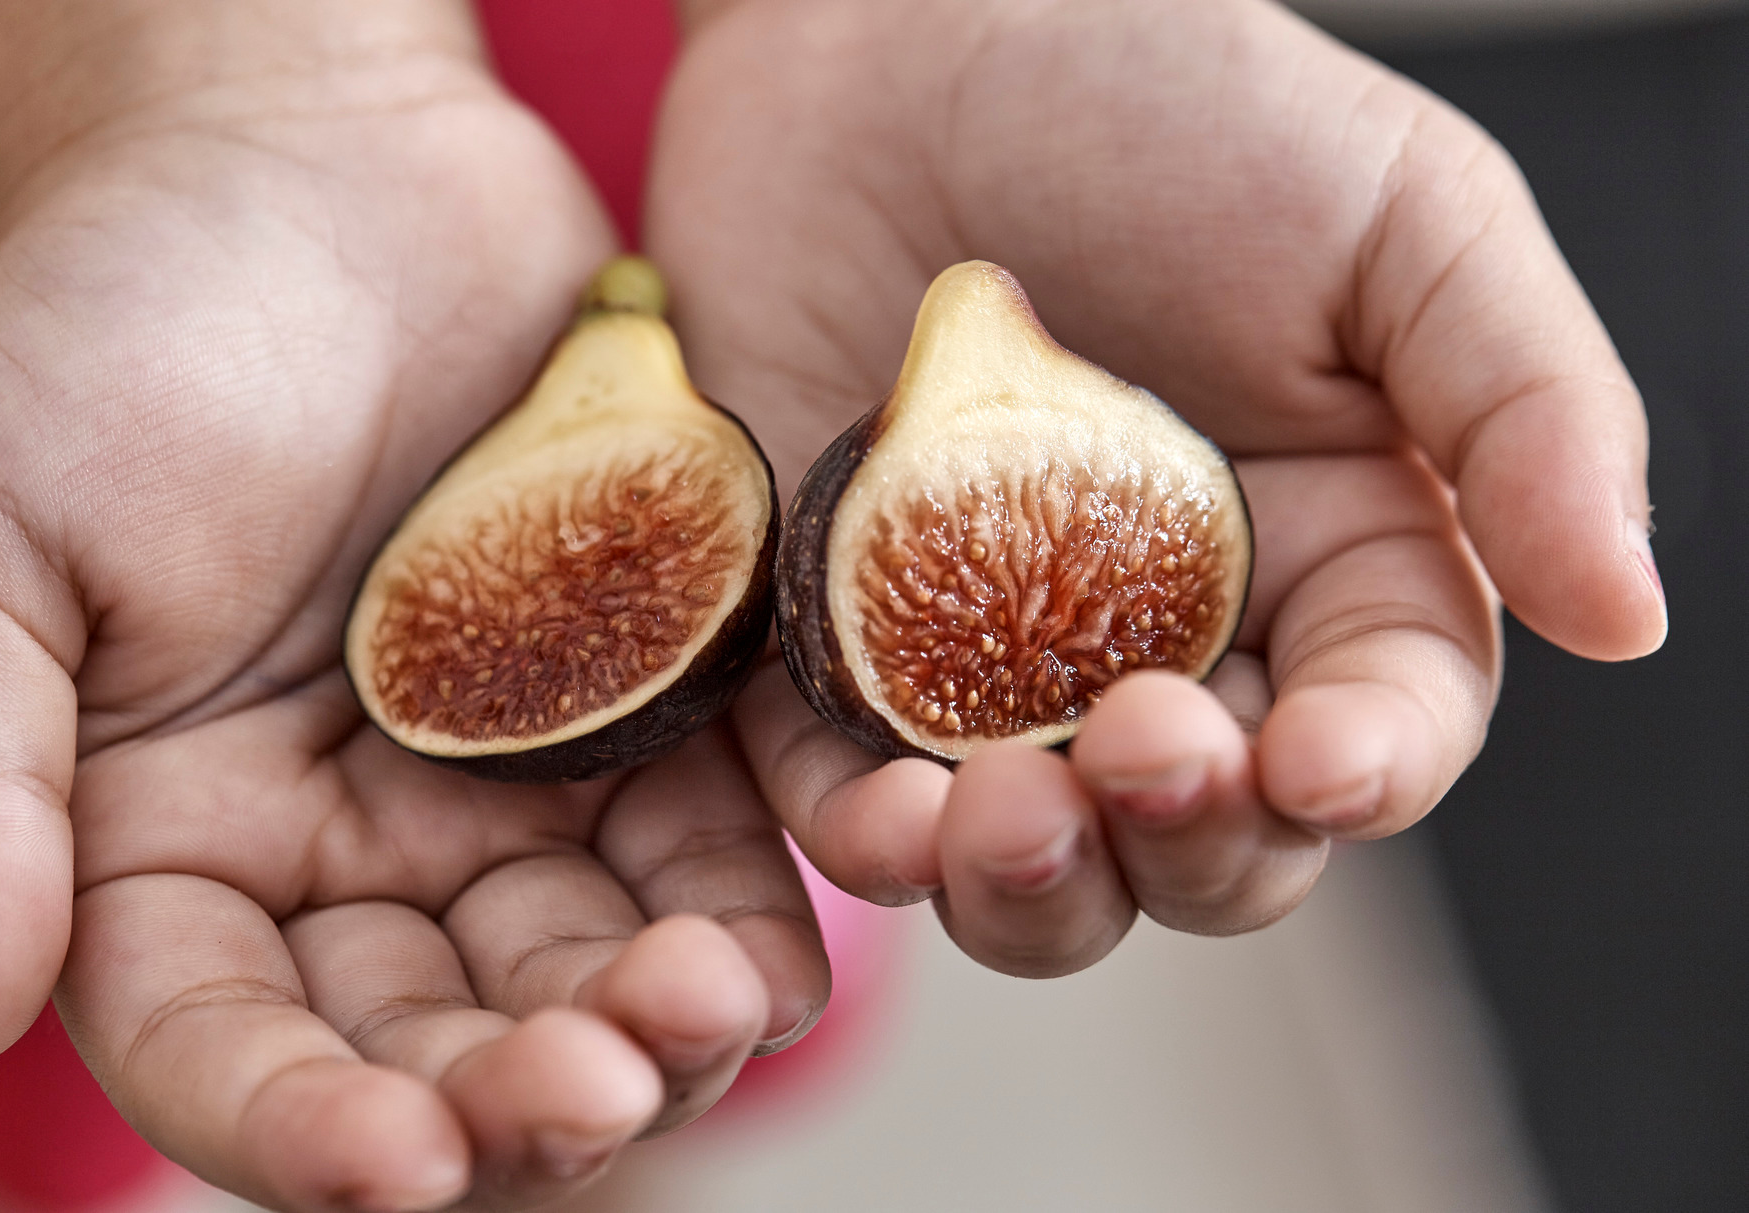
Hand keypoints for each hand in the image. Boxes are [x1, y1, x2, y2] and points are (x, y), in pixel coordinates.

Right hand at [0, 5, 824, 1207]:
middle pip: (430, 1028)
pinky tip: (787, 948)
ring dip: (648, 1014)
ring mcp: (499, 779)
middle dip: (514, 1084)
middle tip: (601, 1090)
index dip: (299, 1120)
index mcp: (163, 843)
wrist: (320, 170)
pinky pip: (698, 829)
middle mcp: (339, 844)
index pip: (220, 1039)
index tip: (396, 1164)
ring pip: (578, 956)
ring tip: (714, 1013)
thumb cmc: (124, 330)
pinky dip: (742, 895)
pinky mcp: (635, 699)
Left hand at [648, 0, 1664, 966]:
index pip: (1379, 725)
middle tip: (1141, 757)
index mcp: (1326, 560)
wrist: (897, 31)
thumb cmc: (1165, 103)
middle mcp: (1167, 638)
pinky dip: (864, 833)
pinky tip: (878, 815)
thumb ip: (1523, 412)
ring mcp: (991, 655)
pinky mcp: (834, 641)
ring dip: (1031, 888)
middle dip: (1190, 845)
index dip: (1365, 773)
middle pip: (1208, 840)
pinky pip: (845, 787)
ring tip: (1004, 820)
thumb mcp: (1400, 221)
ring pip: (1036, 861)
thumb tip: (1632, 617)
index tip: (1321, 763)